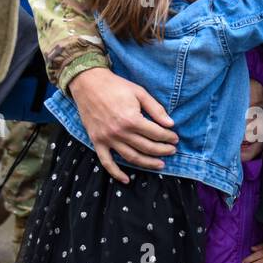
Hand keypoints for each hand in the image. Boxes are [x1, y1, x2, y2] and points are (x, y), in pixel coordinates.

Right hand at [69, 67, 177, 183]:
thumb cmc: (115, 86)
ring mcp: (107, 138)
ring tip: (160, 164)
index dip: (168, 137)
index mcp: (131, 119)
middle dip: (162, 150)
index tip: (175, 138)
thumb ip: (156, 109)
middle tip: (172, 151)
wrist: (87, 83)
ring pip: (131, 157)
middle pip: (146, 147)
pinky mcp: (97, 141)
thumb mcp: (139, 92)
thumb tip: (171, 124)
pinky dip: (116, 173)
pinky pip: (106, 161)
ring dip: (147, 163)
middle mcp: (120, 132)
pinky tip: (126, 179)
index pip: (156, 133)